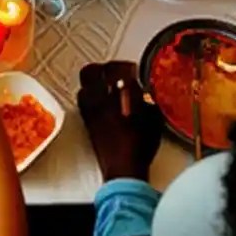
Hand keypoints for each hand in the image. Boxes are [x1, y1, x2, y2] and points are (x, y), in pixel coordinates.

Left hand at [77, 61, 162, 181]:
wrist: (123, 168)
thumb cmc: (140, 146)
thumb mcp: (153, 120)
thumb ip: (147, 102)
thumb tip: (143, 93)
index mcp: (118, 96)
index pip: (115, 70)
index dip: (123, 66)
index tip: (130, 69)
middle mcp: (100, 99)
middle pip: (91, 72)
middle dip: (101, 68)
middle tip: (112, 71)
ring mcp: (90, 108)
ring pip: (84, 85)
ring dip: (93, 81)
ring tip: (105, 84)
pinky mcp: (86, 120)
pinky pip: (83, 99)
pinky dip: (89, 95)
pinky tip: (99, 100)